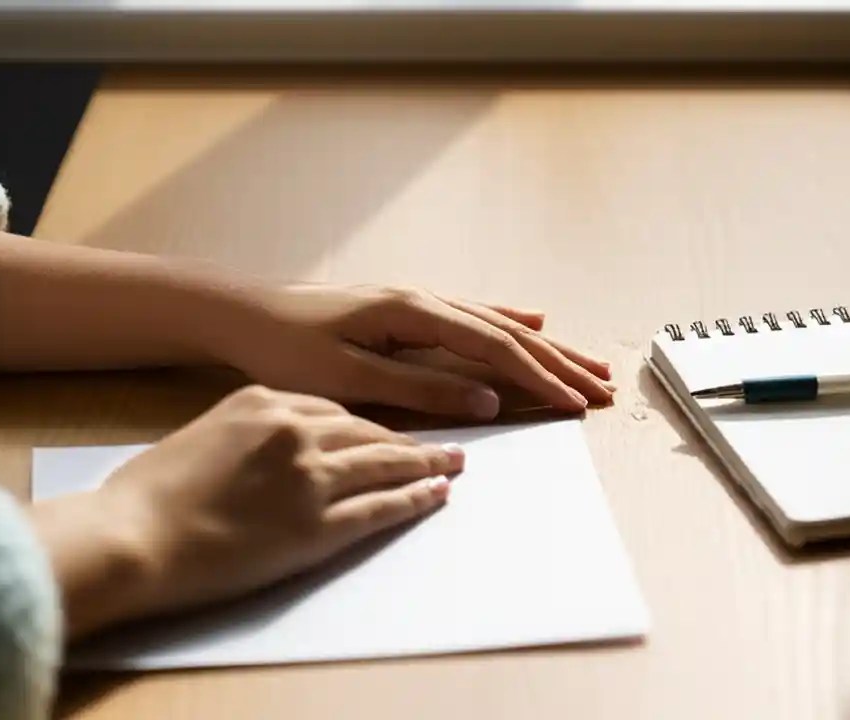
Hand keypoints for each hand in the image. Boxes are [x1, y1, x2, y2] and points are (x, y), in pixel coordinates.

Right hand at [35, 385, 461, 637]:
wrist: (132, 536)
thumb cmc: (149, 492)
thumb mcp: (202, 435)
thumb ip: (249, 432)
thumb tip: (276, 447)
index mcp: (265, 401)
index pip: (335, 410)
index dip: (369, 425)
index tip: (392, 430)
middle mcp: (297, 431)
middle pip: (370, 432)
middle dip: (410, 439)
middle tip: (444, 444)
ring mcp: (311, 478)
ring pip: (385, 464)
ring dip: (426, 465)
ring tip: (454, 465)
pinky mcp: (317, 526)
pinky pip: (380, 508)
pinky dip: (413, 500)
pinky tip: (435, 495)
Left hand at [219, 285, 614, 419]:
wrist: (245, 314)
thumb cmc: (287, 349)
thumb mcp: (350, 378)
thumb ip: (421, 389)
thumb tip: (487, 401)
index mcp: (416, 315)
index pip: (495, 349)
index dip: (541, 376)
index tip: (578, 401)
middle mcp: (427, 302)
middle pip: (510, 333)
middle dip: (561, 361)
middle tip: (605, 386)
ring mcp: (421, 304)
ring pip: (500, 324)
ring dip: (547, 345)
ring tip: (588, 361)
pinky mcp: (410, 312)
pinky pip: (477, 316)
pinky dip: (513, 322)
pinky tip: (535, 319)